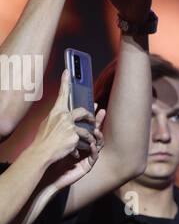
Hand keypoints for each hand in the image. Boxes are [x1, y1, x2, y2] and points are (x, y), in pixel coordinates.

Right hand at [34, 69, 103, 187]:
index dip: (65, 82)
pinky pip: (84, 141)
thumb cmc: (43, 140)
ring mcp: (69, 126)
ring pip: (87, 129)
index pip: (62, 94)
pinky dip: (81, 147)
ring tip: (89, 142)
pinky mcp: (74, 136)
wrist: (41, 152)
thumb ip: (57, 119)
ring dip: (90, 136)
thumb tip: (63, 116)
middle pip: (82, 111)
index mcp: (56, 112)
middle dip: (89, 115)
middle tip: (92, 119)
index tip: (68, 71)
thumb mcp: (47, 124)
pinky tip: (76, 153)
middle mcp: (63, 116)